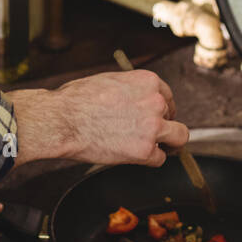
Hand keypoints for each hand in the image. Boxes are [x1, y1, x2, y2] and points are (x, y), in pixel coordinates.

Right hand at [8, 70, 188, 167]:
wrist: (62, 119)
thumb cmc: (76, 100)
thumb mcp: (109, 80)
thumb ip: (130, 89)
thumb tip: (133, 98)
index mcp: (147, 81)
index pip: (167, 97)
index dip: (162, 109)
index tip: (157, 117)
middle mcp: (156, 102)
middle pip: (175, 117)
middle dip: (165, 126)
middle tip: (154, 135)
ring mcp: (153, 127)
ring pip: (179, 138)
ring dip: (169, 144)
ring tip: (158, 149)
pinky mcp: (145, 151)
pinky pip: (159, 159)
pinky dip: (149, 160)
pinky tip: (134, 157)